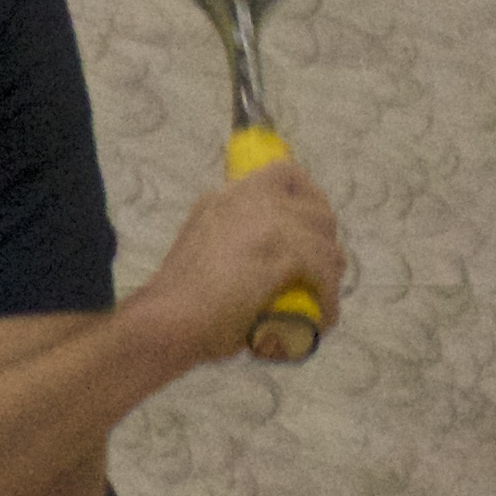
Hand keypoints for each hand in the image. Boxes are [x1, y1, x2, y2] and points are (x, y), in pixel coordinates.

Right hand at [137, 151, 342, 367]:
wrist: (165, 320)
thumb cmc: (177, 302)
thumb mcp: (202, 251)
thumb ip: (229, 241)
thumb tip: (262, 261)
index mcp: (224, 197)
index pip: (284, 174)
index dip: (309, 198)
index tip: (314, 228)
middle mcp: (246, 198)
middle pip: (315, 206)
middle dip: (325, 241)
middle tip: (323, 274)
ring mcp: (265, 221)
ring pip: (324, 240)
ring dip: (331, 273)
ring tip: (322, 301)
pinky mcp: (281, 251)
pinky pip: (324, 270)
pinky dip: (329, 297)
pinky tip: (322, 317)